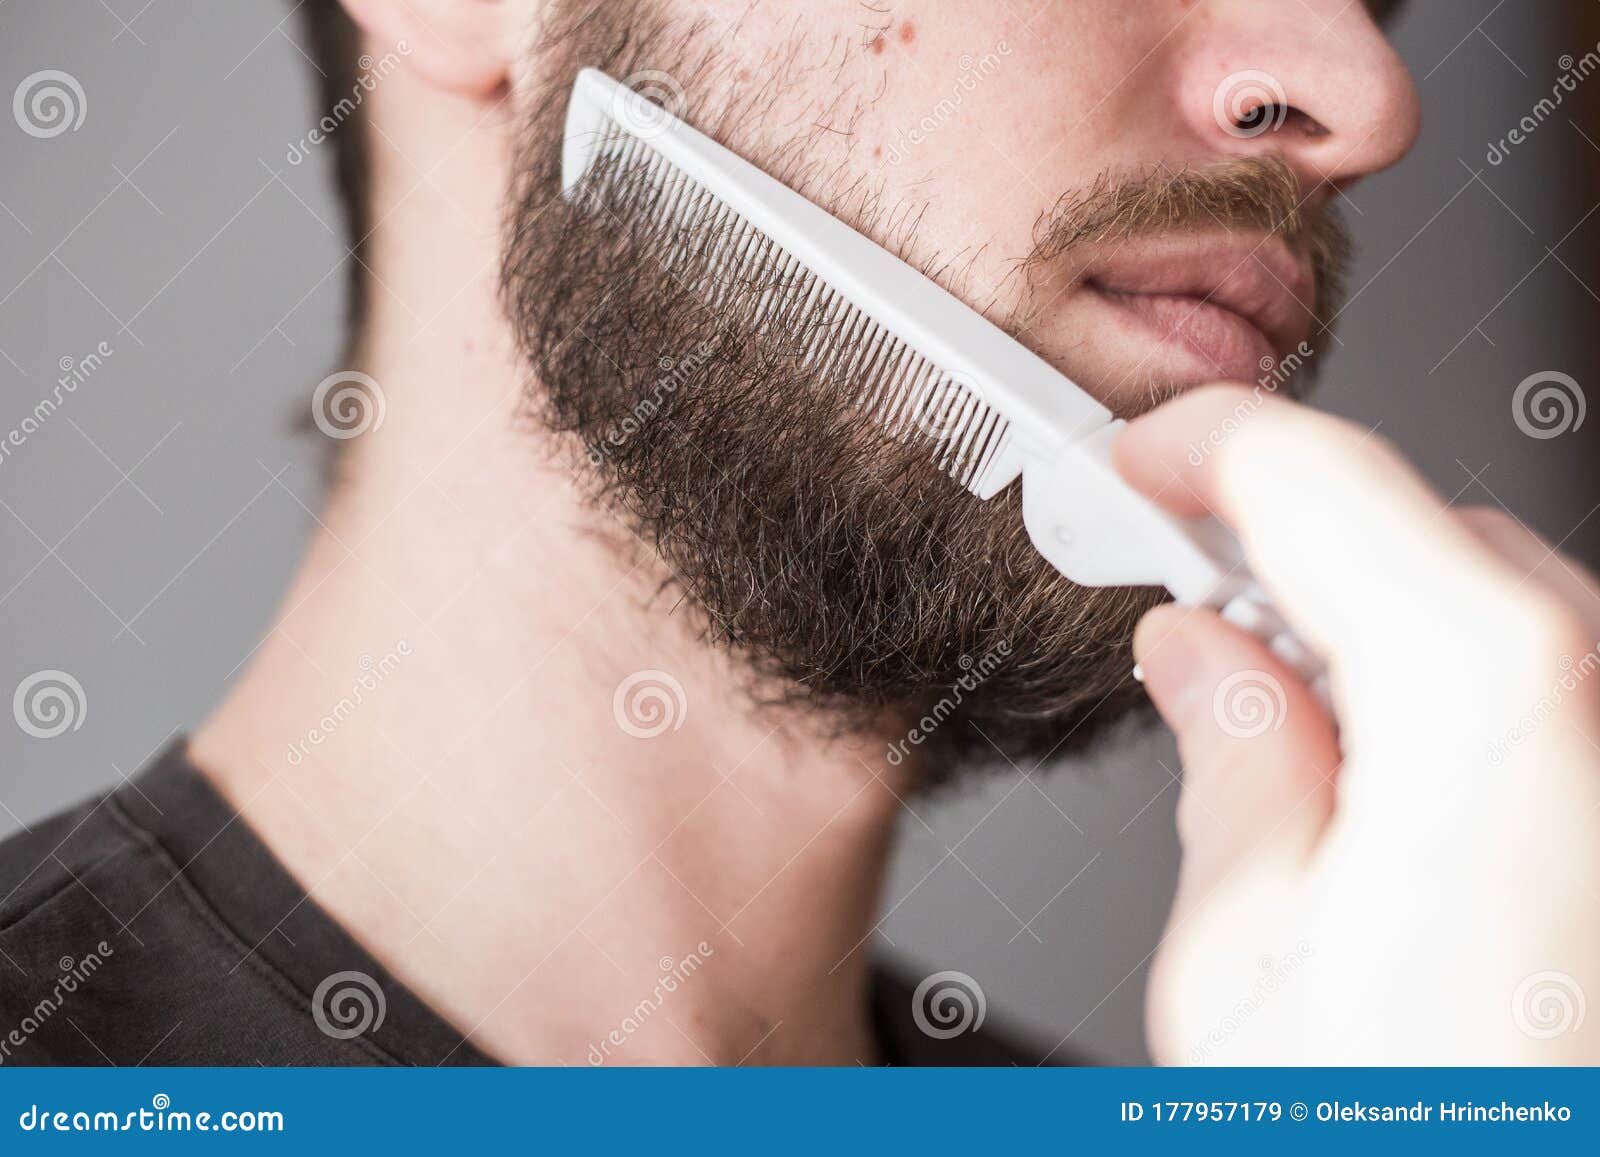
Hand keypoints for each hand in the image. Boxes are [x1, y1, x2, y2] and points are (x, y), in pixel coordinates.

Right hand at [1115, 385, 1599, 1063]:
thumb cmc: (1398, 1134)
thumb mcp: (1247, 976)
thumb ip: (1231, 770)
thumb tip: (1199, 659)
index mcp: (1486, 715)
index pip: (1324, 477)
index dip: (1202, 448)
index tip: (1135, 467)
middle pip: (1421, 530)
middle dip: (1281, 533)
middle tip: (1166, 579)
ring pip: (1501, 606)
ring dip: (1368, 614)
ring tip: (1260, 689)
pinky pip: (1555, 698)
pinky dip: (1449, 691)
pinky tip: (1371, 767)